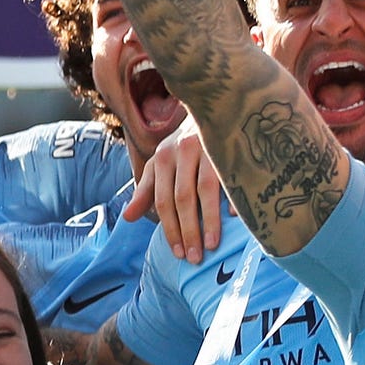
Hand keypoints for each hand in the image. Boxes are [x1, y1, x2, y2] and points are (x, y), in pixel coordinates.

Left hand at [122, 118, 223, 264]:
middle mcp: (183, 151)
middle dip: (188, 231)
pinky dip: (234, 199)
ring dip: (210, 221)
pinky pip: (232, 178)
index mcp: (163, 157)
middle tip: (194, 257)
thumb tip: (127, 218)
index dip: (169, 229)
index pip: (163, 200)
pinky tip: (237, 219)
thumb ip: (146, 191)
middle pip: (183, 198)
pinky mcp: (231, 147)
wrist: (213, 107)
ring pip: (206, 190)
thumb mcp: (161, 164)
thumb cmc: (184, 146)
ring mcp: (208, 148)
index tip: (177, 253)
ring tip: (212, 246)